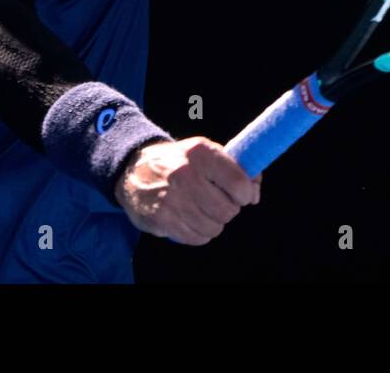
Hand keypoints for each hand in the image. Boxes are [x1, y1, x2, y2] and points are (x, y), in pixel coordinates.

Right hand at [114, 137, 262, 244]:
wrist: (133, 170)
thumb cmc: (179, 161)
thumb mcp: (204, 152)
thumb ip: (234, 167)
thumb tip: (256, 191)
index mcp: (201, 153)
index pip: (239, 182)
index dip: (247, 193)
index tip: (245, 195)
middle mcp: (186, 174)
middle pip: (228, 210)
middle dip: (229, 209)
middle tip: (220, 202)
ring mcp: (173, 198)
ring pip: (214, 227)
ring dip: (214, 223)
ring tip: (204, 210)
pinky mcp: (162, 219)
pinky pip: (197, 238)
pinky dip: (199, 233)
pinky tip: (192, 219)